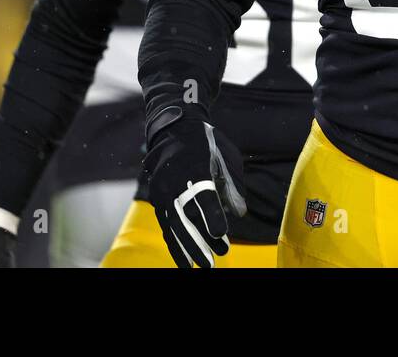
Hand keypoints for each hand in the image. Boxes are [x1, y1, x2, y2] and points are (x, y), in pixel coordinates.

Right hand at [144, 108, 246, 268]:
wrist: (174, 129)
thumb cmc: (206, 143)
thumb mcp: (225, 155)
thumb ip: (232, 184)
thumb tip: (239, 214)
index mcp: (194, 166)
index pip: (202, 195)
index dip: (211, 215)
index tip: (220, 233)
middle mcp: (174, 180)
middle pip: (185, 216)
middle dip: (198, 242)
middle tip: (211, 263)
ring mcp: (162, 190)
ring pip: (173, 226)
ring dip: (186, 249)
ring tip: (199, 267)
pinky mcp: (158, 199)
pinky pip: (166, 225)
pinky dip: (175, 244)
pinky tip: (185, 260)